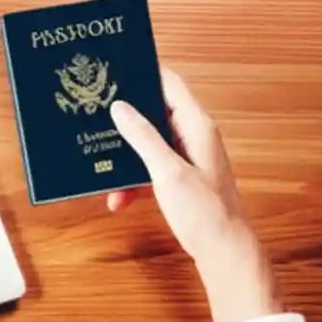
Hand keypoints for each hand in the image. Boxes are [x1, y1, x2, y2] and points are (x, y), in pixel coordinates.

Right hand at [107, 67, 281, 321]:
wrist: (224, 253)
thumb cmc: (205, 213)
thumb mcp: (167, 172)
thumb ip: (143, 137)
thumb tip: (120, 108)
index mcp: (197, 126)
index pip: (170, 84)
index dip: (145, 72)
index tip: (117, 68)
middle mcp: (193, 136)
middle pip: (154, 113)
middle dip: (125, 117)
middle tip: (96, 112)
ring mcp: (187, 158)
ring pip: (148, 144)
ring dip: (125, 158)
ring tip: (103, 167)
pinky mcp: (181, 178)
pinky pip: (150, 169)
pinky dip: (133, 181)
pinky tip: (118, 199)